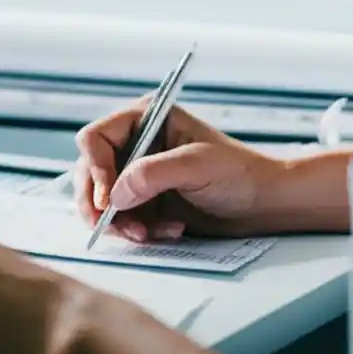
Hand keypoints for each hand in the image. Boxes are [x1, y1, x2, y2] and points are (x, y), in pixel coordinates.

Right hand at [73, 101, 285, 240]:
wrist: (264, 205)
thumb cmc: (240, 174)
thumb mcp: (197, 166)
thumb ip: (153, 174)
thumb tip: (114, 195)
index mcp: (143, 119)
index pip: (95, 139)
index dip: (95, 169)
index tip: (107, 200)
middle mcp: (133, 143)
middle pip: (89, 171)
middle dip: (100, 203)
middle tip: (114, 226)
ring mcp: (135, 173)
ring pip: (99, 199)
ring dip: (118, 221)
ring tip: (148, 234)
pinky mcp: (142, 200)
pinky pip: (119, 217)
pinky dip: (134, 229)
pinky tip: (166, 231)